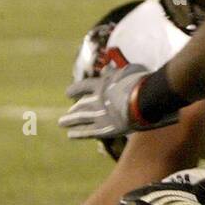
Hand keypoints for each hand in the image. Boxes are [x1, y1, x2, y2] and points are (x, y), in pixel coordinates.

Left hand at [59, 63, 175, 139]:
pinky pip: (89, 131)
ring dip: (70, 121)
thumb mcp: (128, 71)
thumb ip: (116, 72)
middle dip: (72, 110)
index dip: (75, 90)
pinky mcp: (106, 128)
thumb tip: (107, 69)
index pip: (84, 87)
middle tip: (65, 115)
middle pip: (80, 105)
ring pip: (80, 118)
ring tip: (61, 123)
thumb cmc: (140, 82)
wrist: (143, 100)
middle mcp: (96, 100)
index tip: (68, 94)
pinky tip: (70, 135)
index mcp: (101, 85)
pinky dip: (79, 133)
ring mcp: (99, 115)